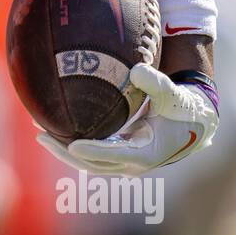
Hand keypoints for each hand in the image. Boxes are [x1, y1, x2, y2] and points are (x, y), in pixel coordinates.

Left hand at [35, 63, 218, 175]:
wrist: (194, 124)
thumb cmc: (184, 107)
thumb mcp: (174, 95)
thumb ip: (157, 83)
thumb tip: (137, 70)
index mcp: (146, 153)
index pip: (113, 154)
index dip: (92, 151)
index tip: (72, 144)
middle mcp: (133, 164)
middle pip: (93, 163)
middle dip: (65, 150)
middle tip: (41, 135)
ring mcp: (124, 163)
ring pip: (88, 162)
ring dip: (64, 149)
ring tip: (40, 132)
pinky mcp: (119, 156)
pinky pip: (92, 155)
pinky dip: (74, 145)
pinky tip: (55, 130)